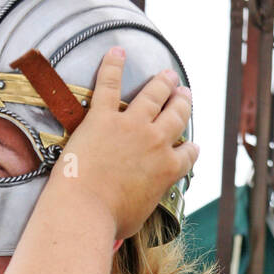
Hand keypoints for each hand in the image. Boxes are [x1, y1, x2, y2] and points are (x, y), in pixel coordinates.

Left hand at [63, 46, 198, 240]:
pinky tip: (117, 51)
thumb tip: (136, 210)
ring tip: (168, 76)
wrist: (83, 211)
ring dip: (163, 83)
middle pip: (177, 116)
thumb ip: (144, 203)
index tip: (189, 145)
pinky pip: (109, 83)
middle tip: (184, 94)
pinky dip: (112, 65)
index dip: (190, 148)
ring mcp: (131, 126)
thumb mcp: (137, 218)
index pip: (188, 154)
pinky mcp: (104, 117)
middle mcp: (157, 143)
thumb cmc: (106, 221)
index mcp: (168, 170)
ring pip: (154, 95)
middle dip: (182, 103)